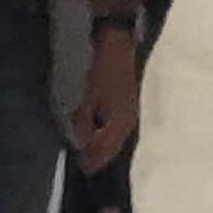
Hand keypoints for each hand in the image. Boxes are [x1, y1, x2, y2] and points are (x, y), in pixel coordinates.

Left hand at [68, 28, 139, 173]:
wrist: (116, 42)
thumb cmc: (99, 70)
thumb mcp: (86, 97)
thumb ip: (83, 123)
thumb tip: (81, 143)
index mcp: (119, 124)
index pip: (106, 152)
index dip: (94, 162)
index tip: (83, 170)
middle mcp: (129, 121)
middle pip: (114, 147)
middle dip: (101, 157)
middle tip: (87, 166)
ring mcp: (131, 110)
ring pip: (117, 137)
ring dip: (105, 147)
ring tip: (92, 154)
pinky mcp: (128, 101)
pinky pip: (118, 127)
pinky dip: (108, 134)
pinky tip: (100, 134)